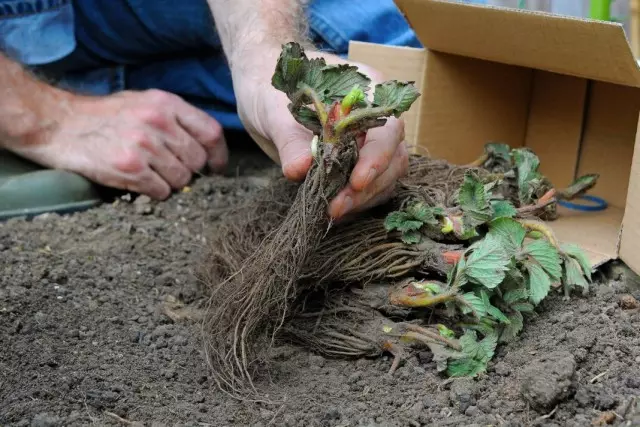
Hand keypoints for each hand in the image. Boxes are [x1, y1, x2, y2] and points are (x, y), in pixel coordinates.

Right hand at [11, 89, 226, 199]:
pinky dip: (154, 192)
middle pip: (197, 160)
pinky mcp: (130, 168)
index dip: (219, 154)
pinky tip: (139, 181)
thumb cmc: (104, 116)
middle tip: (171, 170)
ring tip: (150, 173)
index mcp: (166, 103)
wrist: (60, 125)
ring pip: (181, 179)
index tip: (216, 167)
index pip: (211, 132)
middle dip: (189, 171)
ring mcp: (144, 145)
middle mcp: (158, 122)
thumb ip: (175, 119)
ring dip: (170, 183)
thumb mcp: (143, 103)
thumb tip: (205, 148)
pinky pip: (161, 191)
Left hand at [232, 47, 408, 218]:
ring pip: (386, 177)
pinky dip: (356, 202)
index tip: (356, 182)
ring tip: (332, 212)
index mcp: (368, 91)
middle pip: (393, 158)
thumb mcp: (275, 112)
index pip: (387, 128)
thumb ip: (290, 140)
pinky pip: (371, 188)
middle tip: (336, 207)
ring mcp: (372, 142)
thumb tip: (301, 170)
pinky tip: (335, 211)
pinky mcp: (359, 164)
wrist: (263, 93)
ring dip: (363, 199)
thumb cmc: (272, 90)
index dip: (377, 157)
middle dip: (367, 187)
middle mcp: (377, 118)